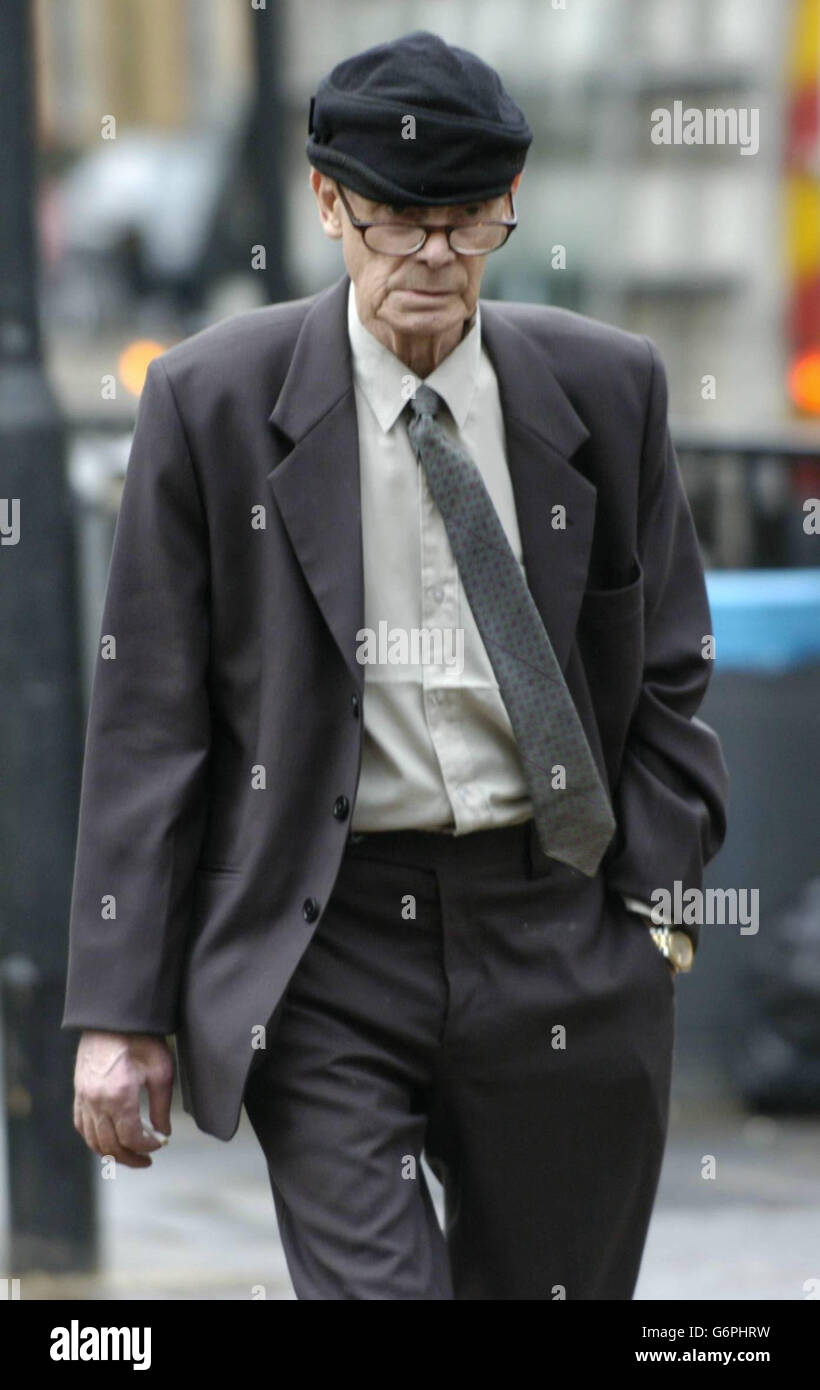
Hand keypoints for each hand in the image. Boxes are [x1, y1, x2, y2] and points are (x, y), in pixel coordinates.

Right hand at [73, 1031, 173, 1168]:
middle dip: (130, 1157)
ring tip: (129, 1155)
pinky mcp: (78, 1092)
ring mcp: (83, 1098)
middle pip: (110, 1145)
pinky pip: (81, 1125)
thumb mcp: (161, 1070)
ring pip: (93, 1140)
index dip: (147, 1147)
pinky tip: (107, 1140)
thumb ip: (161, 1106)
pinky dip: (93, 1139)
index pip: (132, 1138)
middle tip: (147, 1160)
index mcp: (119, 1097)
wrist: (113, 1017)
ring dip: (111, 1153)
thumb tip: (163, 1132)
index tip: (160, 1144)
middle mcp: (96, 1102)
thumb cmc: (141, 1039)